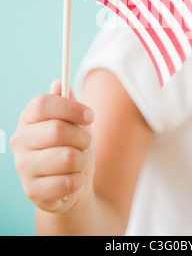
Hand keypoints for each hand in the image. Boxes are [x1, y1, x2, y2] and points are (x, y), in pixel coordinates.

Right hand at [11, 80, 95, 213]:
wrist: (71, 184)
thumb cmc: (72, 146)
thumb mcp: (74, 121)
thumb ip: (67, 102)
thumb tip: (59, 82)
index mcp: (28, 118)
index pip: (43, 104)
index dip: (70, 108)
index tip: (90, 116)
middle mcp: (20, 140)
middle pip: (57, 130)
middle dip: (82, 137)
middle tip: (85, 142)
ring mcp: (23, 166)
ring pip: (67, 158)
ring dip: (82, 160)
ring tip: (77, 162)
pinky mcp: (32, 190)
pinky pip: (68, 181)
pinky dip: (78, 180)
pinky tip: (71, 179)